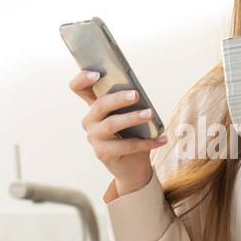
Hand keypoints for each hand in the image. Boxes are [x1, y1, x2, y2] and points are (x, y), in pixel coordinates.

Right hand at [69, 71, 166, 194]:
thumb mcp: (129, 115)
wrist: (133, 166)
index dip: (82, 79)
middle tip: (136, 94)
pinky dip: (147, 142)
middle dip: (118, 98)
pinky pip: (126, 145)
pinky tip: (161, 139)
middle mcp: (90, 120)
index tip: (96, 74)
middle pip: (99, 105)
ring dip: (132, 118)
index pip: (78, 88)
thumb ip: (129, 102)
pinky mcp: (103, 154)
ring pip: (111, 124)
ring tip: (149, 114)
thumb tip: (137, 92)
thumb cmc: (132, 134)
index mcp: (94, 106)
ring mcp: (94, 138)